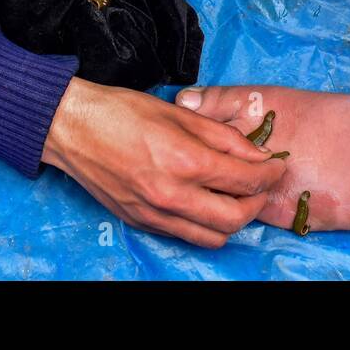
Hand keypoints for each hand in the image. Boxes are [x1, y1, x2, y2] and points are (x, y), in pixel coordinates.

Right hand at [41, 77, 287, 246]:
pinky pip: (185, 235)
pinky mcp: (140, 223)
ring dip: (232, 220)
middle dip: (257, 203)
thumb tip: (256, 153)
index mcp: (184, 161)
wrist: (72, 128)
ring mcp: (154, 214)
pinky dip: (203, 224)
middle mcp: (171, 195)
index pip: (245, 180)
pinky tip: (204, 201)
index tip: (277, 166)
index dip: (270, 174)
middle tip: (261, 184)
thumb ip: (223, 136)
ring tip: (234, 196)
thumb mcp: (179, 114)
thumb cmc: (122, 112)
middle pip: (235, 218)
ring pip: (212, 237)